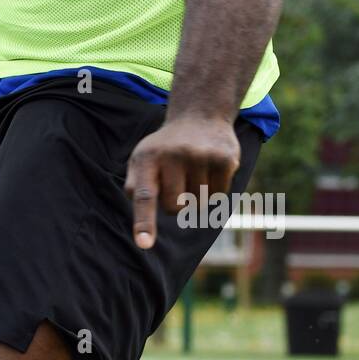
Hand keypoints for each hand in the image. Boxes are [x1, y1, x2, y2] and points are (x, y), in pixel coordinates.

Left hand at [124, 115, 240, 250]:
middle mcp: (173, 155)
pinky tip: (209, 169)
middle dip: (176, 201)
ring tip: (193, 168)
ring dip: (196, 194)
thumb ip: (134, 184)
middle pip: (174, 207)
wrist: (200, 115)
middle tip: (177, 177)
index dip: (144, 222)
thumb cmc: (165, 147)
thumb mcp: (143, 158)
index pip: (144, 195)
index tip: (144, 244)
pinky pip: (219, 197)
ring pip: (198, 204)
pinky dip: (214, 190)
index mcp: (147, 157)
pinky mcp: (224, 160)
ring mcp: (200, 156)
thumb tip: (137, 207)